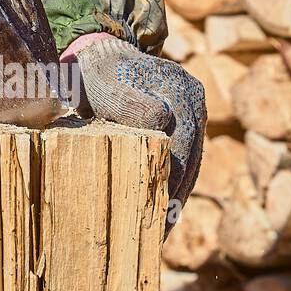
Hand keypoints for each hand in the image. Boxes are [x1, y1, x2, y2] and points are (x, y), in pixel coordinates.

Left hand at [67, 34, 205, 229]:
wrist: (98, 54)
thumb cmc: (96, 72)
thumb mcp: (105, 82)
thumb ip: (127, 100)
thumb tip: (162, 121)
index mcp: (182, 91)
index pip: (183, 148)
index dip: (170, 183)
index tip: (155, 214)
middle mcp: (194, 102)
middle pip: (191, 161)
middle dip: (174, 199)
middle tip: (156, 236)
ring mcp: (191, 113)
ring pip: (190, 166)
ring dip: (175, 198)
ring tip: (158, 233)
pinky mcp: (182, 125)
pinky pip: (184, 162)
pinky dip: (173, 187)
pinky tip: (160, 212)